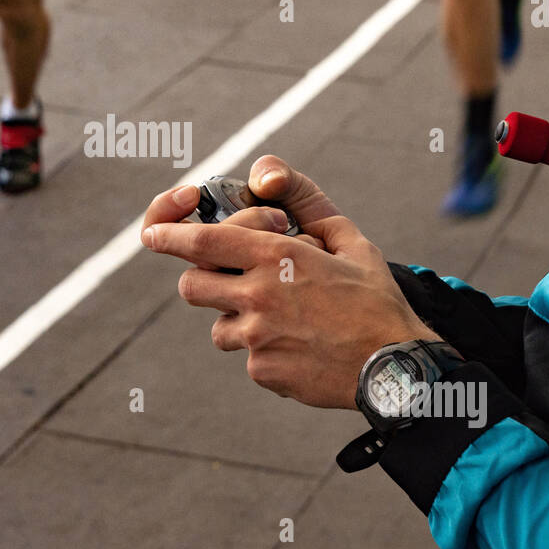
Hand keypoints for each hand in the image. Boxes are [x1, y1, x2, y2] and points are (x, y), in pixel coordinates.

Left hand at [141, 159, 435, 409]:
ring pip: (217, 327)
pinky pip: (247, 358)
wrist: (396, 367)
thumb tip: (268, 177)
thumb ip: (305, 203)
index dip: (168, 234)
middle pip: (191, 285)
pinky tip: (302, 348)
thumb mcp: (348, 240)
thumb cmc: (374, 299)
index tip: (151, 234)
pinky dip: (266, 351)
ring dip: (238, 321)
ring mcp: (258, 337)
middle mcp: (258, 295)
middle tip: (229, 282)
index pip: (202, 240)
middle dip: (201, 280)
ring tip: (284, 320)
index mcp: (276, 256)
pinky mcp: (264, 371)